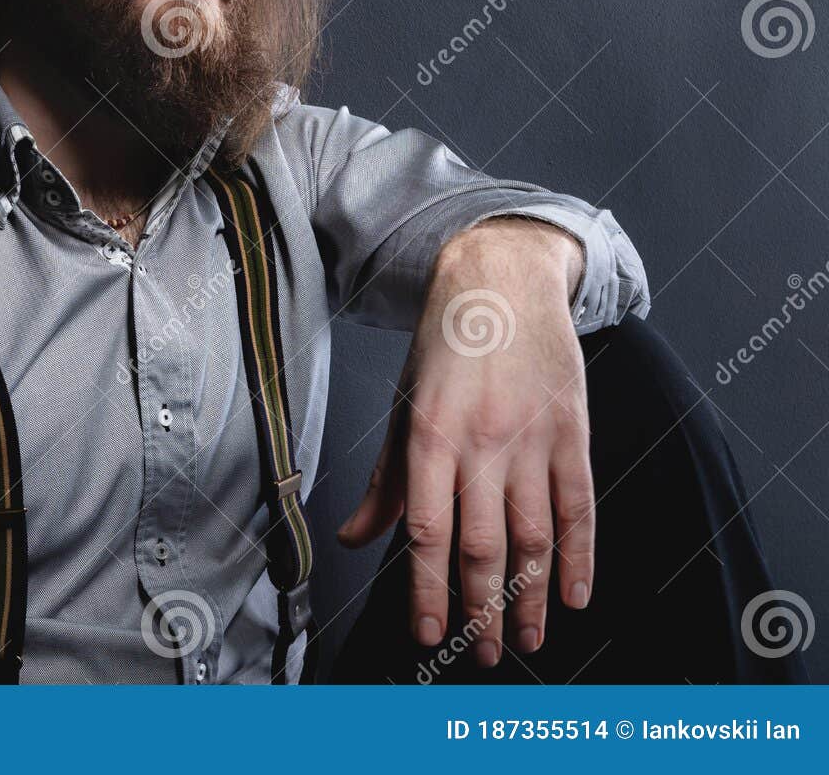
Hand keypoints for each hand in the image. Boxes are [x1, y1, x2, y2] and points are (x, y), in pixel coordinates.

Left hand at [336, 217, 590, 665]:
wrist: (502, 278)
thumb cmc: (446, 343)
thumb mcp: (404, 404)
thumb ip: (386, 479)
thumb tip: (352, 537)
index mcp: (430, 436)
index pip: (426, 531)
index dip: (427, 589)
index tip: (428, 634)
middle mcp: (482, 442)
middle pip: (483, 545)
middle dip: (481, 610)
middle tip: (479, 655)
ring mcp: (532, 438)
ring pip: (533, 535)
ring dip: (529, 596)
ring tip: (526, 638)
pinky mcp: (573, 431)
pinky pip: (578, 505)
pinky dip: (580, 555)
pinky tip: (573, 593)